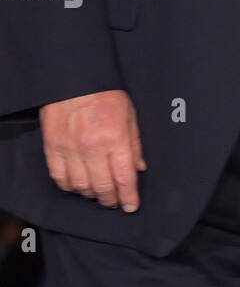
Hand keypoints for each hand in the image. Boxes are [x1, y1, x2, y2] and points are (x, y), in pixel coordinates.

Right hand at [40, 89, 145, 211]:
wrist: (75, 79)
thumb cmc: (106, 94)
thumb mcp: (130, 115)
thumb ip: (135, 144)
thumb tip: (140, 168)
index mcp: (116, 138)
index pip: (124, 177)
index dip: (129, 196)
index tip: (132, 206)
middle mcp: (93, 147)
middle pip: (102, 187)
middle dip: (111, 200)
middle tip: (116, 203)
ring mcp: (70, 149)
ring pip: (81, 187)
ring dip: (91, 195)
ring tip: (99, 194)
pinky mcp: (53, 148)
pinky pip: (60, 178)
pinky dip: (70, 187)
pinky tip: (78, 186)